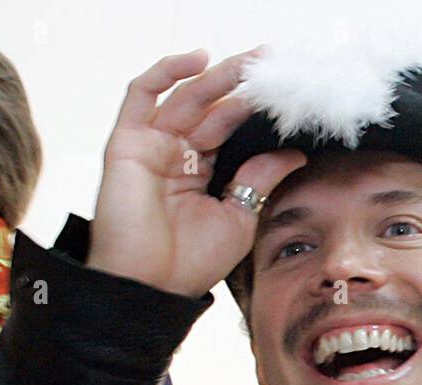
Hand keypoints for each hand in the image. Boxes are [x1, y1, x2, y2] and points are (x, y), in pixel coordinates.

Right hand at [86, 48, 307, 297]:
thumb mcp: (239, 218)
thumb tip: (294, 152)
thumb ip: (260, 179)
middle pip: (210, 107)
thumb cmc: (187, 265)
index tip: (284, 93)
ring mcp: (150, 146)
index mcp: (200, 174)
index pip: (228, 128)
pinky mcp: (127, 143)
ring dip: (217, 76)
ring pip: (185, 96)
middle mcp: (175, 156)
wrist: (149, 287)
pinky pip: (141, 95)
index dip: (253, 109)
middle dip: (241, 85)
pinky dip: (166, 71)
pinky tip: (199, 60)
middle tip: (271, 65)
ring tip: (251, 63)